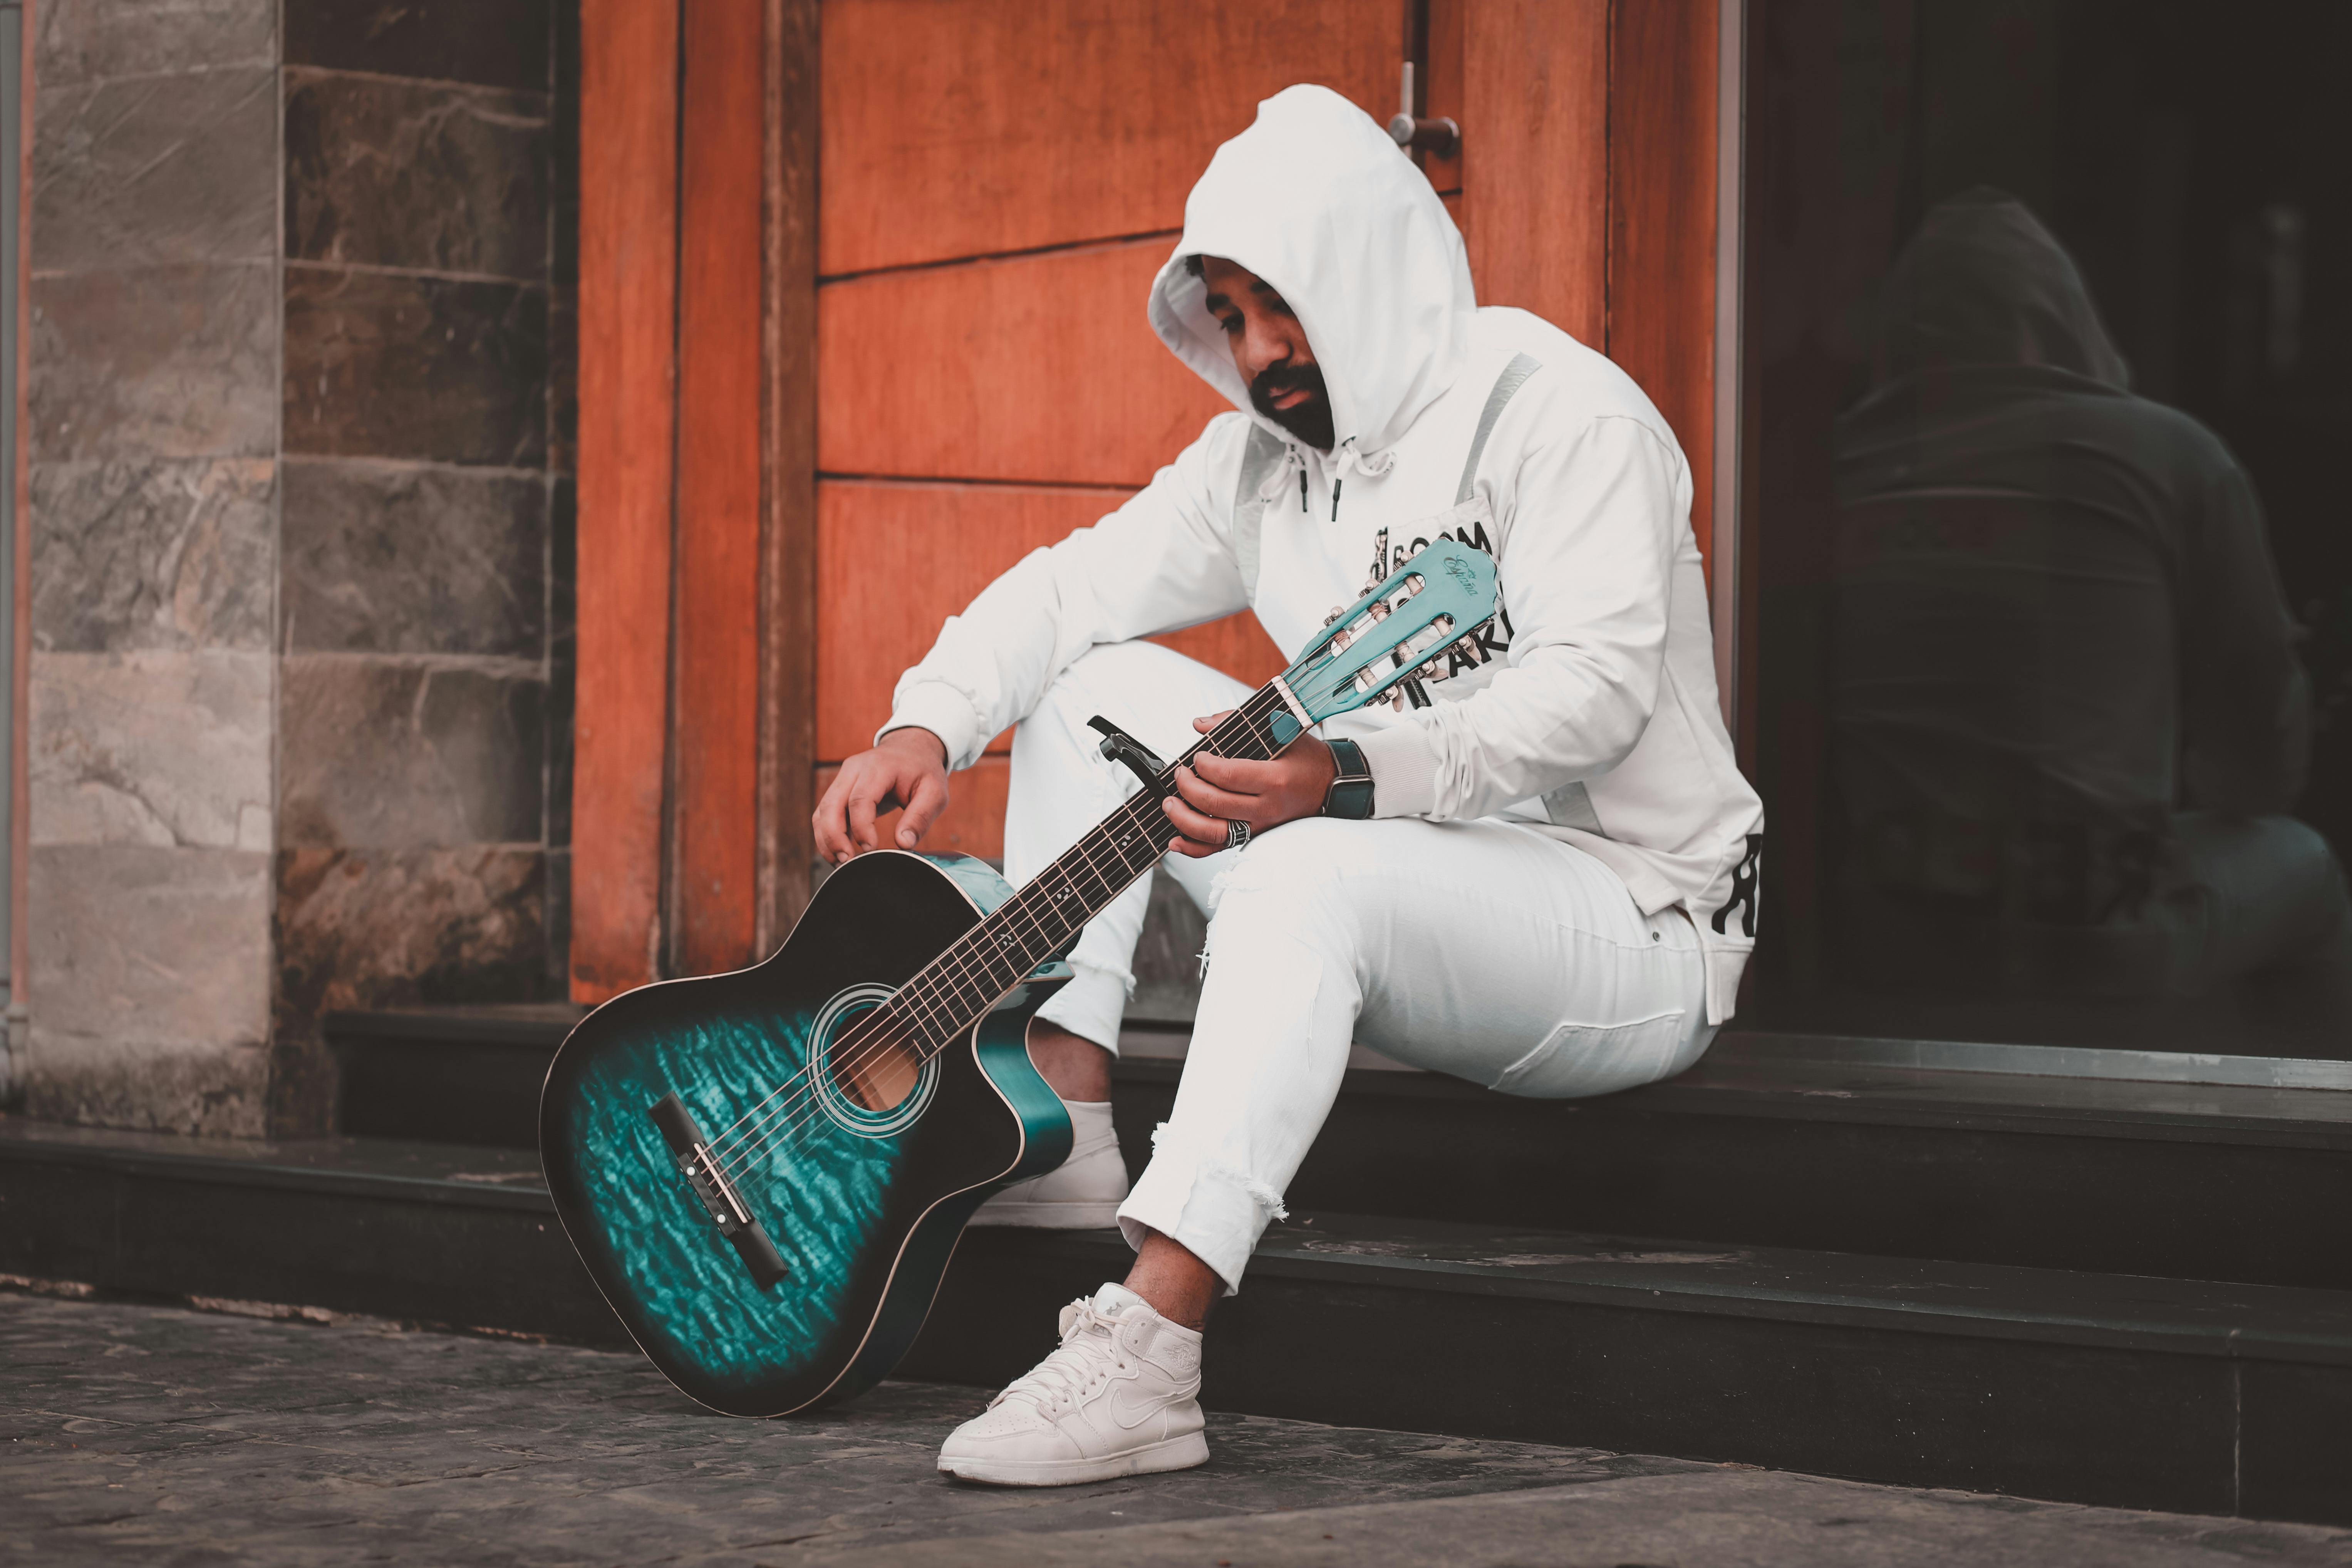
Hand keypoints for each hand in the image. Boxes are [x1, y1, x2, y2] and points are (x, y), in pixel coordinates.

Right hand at [813, 728, 949, 863]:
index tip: (871, 849)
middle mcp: (854, 769)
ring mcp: (843, 778)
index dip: (862, 827)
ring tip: (840, 862)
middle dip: (834, 837)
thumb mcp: (935, 792)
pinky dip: (827, 834)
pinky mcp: (839, 789)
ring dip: (826, 839)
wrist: (910, 748)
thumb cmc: (923, 771)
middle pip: (831, 805)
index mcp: (878, 767)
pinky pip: (825, 813)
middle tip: (846, 862)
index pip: (860, 799)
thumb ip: (921, 817)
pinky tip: (839, 852)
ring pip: (822, 811)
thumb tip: (904, 843)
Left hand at [1162, 711, 1337, 858]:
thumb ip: (1236, 722)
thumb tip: (1199, 724)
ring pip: (1214, 833)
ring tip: (1170, 804)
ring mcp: (1260, 825)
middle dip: (1188, 788)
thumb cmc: (1304, 756)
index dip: (1204, 766)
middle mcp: (1267, 807)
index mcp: (1275, 779)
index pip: (1229, 776)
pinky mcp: (1254, 836)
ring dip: (1184, 820)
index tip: (1196, 757)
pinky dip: (1194, 848)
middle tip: (1180, 774)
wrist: (1329, 784)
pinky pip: (1220, 848)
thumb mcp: (1280, 730)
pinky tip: (1175, 840)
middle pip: (1216, 804)